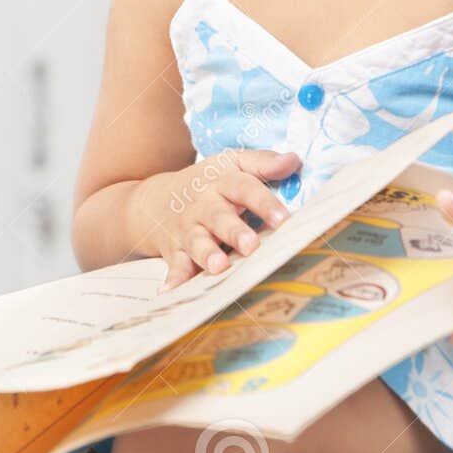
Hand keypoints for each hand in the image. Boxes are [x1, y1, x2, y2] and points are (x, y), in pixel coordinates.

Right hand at [134, 149, 302, 292]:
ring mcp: (188, 230)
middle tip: (251, 245)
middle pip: (218, 217)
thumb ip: (263, 162)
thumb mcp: (232, 164)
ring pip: (197, 242)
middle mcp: (204, 206)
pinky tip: (172, 291)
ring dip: (206, 254)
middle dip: (234, 231)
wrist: (158, 201)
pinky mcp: (175, 251)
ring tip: (218, 266)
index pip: (244, 188)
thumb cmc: (209, 184)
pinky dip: (173, 278)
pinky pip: (175, 265)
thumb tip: (294, 160)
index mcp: (222, 183)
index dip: (263, 203)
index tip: (283, 219)